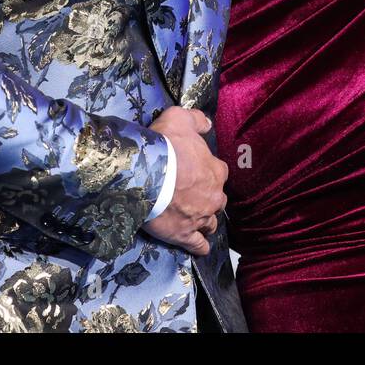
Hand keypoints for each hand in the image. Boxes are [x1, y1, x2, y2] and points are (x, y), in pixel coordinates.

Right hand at [142, 107, 228, 256]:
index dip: (208, 172)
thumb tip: (207, 124)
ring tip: (193, 219)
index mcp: (216, 170)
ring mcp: (200, 217)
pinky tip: (198, 247)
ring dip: (205, 221)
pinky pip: (198, 246)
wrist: (145, 172)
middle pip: (217, 200)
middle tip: (191, 195)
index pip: (219, 172)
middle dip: (208, 198)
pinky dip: (199, 246)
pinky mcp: (185, 235)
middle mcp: (213, 196)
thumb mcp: (180, 118)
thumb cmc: (165, 144)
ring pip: (210, 224)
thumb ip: (197, 120)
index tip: (194, 171)